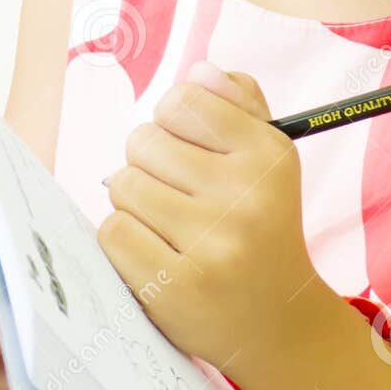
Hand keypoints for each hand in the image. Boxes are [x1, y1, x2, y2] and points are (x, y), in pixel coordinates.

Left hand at [97, 61, 324, 375]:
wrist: (277, 319)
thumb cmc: (260, 224)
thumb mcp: (267, 157)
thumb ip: (237, 103)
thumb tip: (200, 70)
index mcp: (268, 154)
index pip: (182, 100)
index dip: (172, 122)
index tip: (188, 148)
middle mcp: (246, 196)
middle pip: (143, 141)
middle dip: (148, 164)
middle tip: (177, 195)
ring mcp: (212, 245)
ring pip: (122, 185)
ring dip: (133, 203)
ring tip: (167, 226)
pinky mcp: (177, 288)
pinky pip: (113, 232)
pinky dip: (122, 238)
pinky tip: (152, 252)